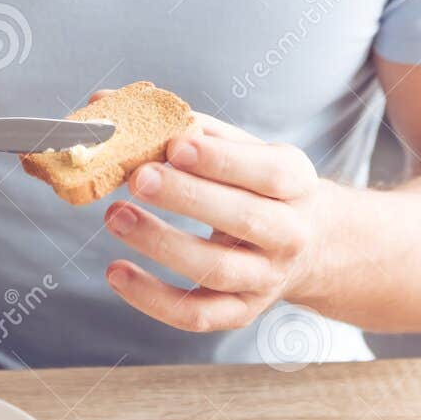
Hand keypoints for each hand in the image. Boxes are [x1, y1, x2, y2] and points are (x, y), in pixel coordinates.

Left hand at [102, 109, 325, 332]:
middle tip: (137, 177)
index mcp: (296, 184)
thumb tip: (109, 104)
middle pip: (243, 219)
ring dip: (162, 243)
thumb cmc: (258, 186)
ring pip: (215, 269)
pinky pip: (195, 315)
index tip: (176, 144)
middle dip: (187, 197)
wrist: (311, 245)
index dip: (222, 161)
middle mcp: (290, 235)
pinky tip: (116, 272)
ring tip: (116, 216)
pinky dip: (152, 298)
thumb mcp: (244, 150)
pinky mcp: (240, 312)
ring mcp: (266, 279)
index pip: (268, 173)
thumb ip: (187, 127)